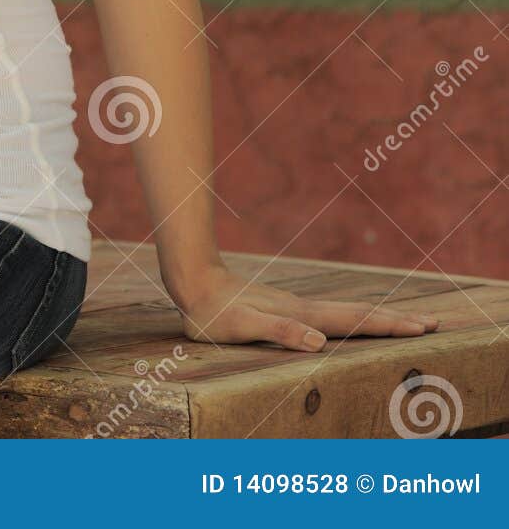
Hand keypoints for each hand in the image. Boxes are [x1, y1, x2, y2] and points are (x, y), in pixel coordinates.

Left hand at [175, 265, 439, 351]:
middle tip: (433, 323)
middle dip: (396, 319)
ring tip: (405, 321)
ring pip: (346, 313)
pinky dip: (351, 319)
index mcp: (303, 316)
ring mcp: (297, 309)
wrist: (194, 283)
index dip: (388, 325)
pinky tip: (350, 324)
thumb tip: (319, 343)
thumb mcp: (244, 327)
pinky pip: (328, 317)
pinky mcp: (286, 311)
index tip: (422, 327)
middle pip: (359, 314)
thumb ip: (280, 331)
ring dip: (378, 317)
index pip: (355, 320)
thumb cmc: (215, 313)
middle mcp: (305, 311)